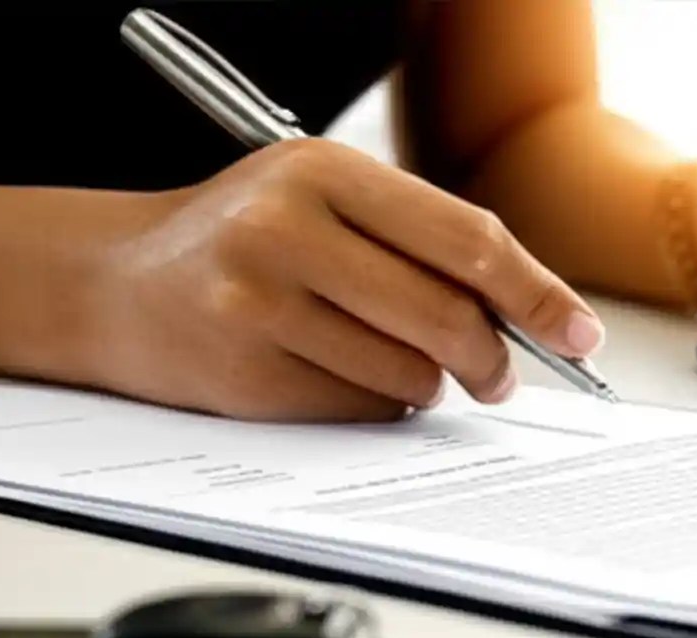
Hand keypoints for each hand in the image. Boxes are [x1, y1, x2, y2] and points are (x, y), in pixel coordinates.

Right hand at [79, 138, 604, 422]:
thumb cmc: (239, 239)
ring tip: (396, 363)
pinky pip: (359, 408)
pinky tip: (342, 375)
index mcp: (324, 169)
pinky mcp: (244, 374)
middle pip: (447, 316)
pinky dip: (375, 403)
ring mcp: (258, 305)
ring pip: (408, 373)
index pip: (467, 239)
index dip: (537, 293)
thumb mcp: (324, 199)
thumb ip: (419, 241)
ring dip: (427, 383)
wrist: (117, 282)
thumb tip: (528, 311)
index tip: (579, 334)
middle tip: (500, 376)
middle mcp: (287, 230)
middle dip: (494, 359)